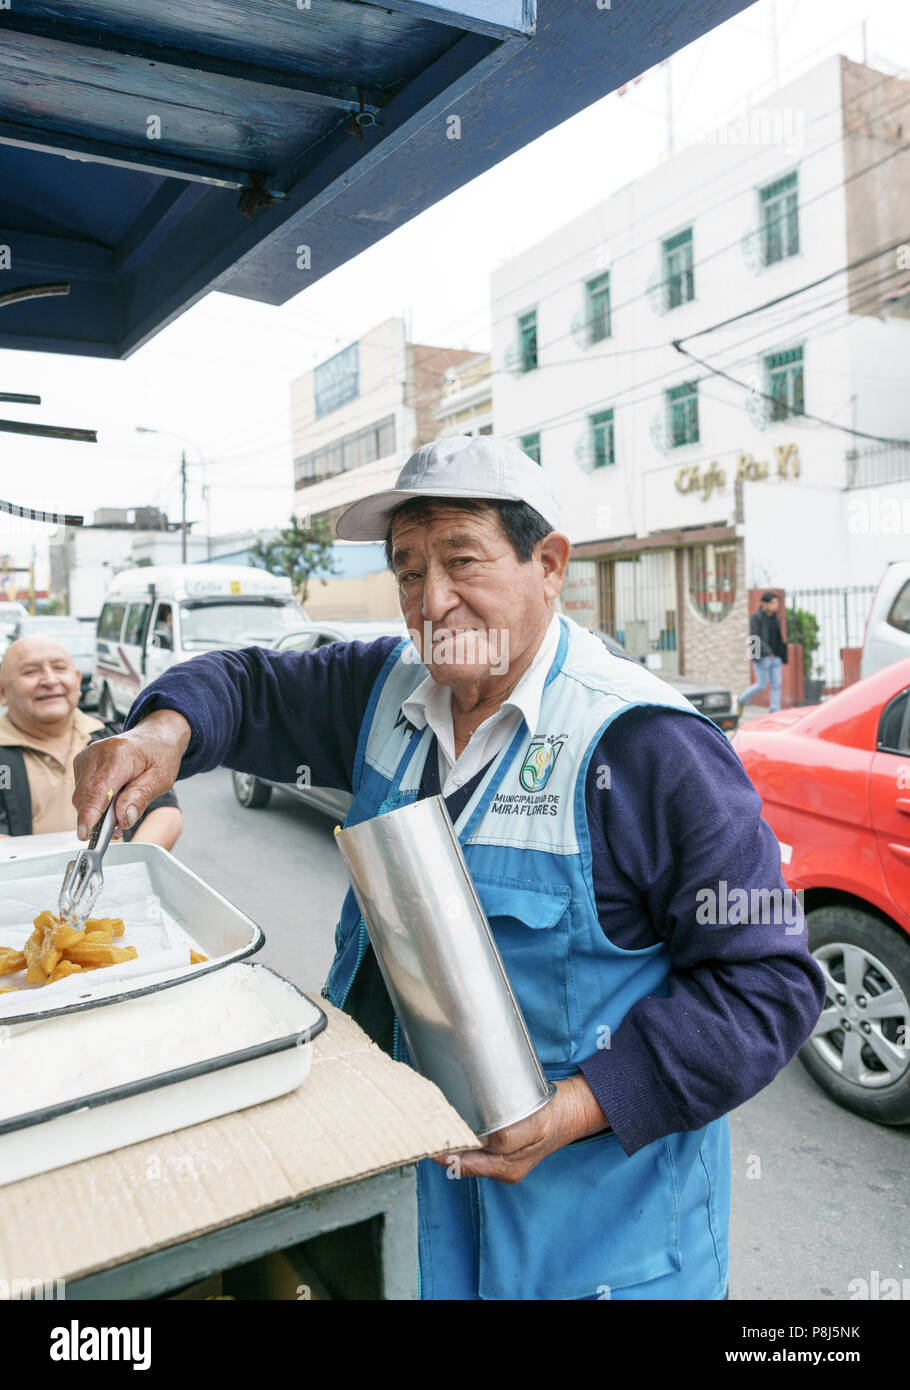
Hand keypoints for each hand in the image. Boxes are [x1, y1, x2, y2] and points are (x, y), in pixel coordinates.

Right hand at [72, 709, 191, 840]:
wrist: (155, 736)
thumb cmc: (160, 755)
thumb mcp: (161, 778)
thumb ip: (141, 797)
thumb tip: (123, 818)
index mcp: (119, 754)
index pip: (99, 789)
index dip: (90, 814)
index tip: (85, 833)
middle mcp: (97, 752)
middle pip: (85, 796)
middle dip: (97, 819)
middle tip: (118, 830)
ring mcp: (86, 756)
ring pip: (81, 796)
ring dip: (96, 811)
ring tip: (120, 811)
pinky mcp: (81, 762)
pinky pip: (81, 790)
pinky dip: (93, 801)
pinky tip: (111, 799)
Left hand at [432, 1075, 608, 1184]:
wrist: (574, 1110)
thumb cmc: (554, 1117)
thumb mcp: (533, 1125)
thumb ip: (508, 1138)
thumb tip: (480, 1143)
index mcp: (506, 1168)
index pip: (464, 1164)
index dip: (442, 1152)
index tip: (425, 1136)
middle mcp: (501, 1168)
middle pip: (462, 1161)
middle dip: (443, 1145)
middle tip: (423, 1124)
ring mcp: (502, 1159)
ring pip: (467, 1153)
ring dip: (451, 1138)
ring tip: (433, 1120)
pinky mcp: (503, 1146)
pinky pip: (475, 1144)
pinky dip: (463, 1133)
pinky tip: (453, 1118)